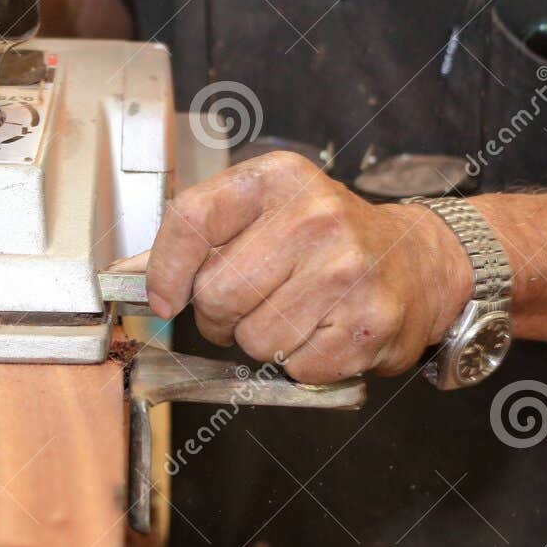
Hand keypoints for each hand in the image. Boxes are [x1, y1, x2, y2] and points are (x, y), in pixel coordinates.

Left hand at [135, 152, 474, 383]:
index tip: (163, 297)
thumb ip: (200, 238)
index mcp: (277, 179)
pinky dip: (302, 362)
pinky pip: (296, 367)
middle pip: (217, 294)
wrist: (418, 260)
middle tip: (252, 303)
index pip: (192, 219)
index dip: (165, 269)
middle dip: (221, 315)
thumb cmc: (329, 239)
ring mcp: (347, 271)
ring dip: (264, 340)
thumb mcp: (265, 212)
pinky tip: (325, 331)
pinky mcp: (368, 323)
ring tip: (296, 313)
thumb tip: (129, 274)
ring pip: (253, 339)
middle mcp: (315, 217)